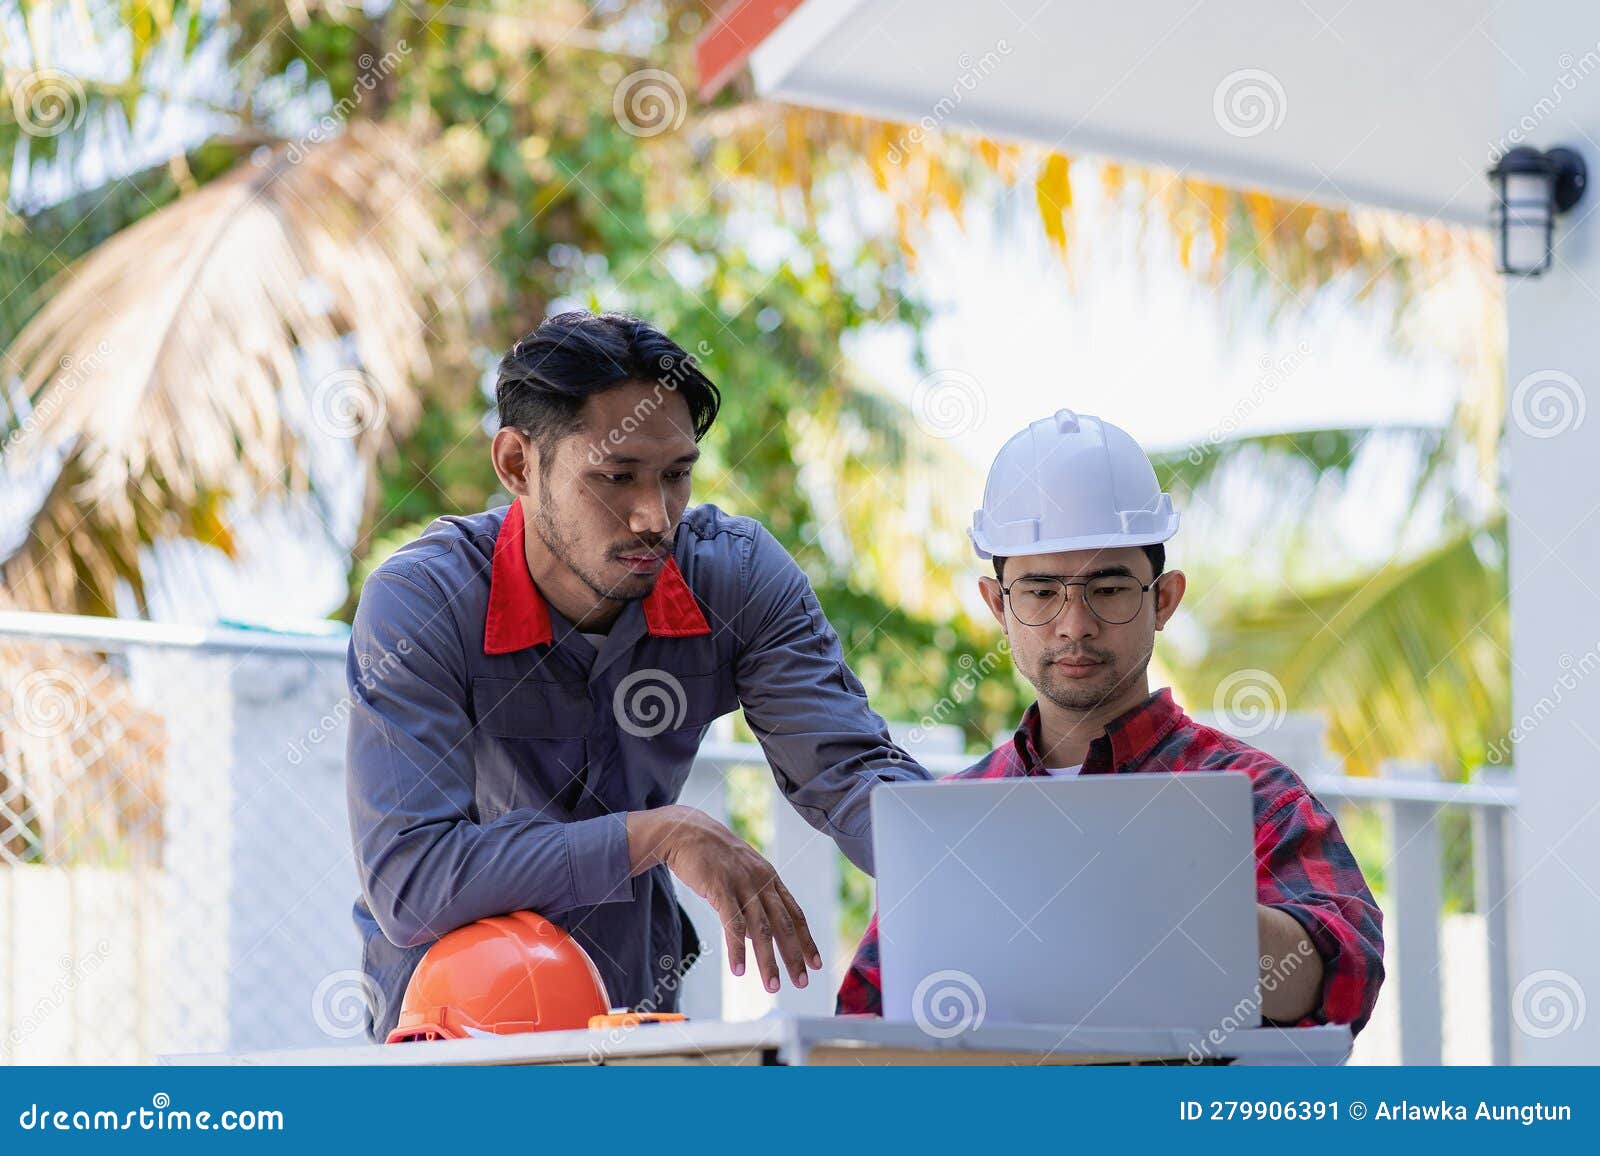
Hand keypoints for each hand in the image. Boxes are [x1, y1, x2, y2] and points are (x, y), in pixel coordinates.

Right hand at [627, 805, 822, 992]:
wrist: (686, 831)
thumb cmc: (712, 857)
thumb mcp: (740, 875)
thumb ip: (751, 903)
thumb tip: (753, 938)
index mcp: (769, 879)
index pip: (794, 914)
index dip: (806, 940)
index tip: (816, 963)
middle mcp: (761, 882)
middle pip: (784, 925)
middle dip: (794, 956)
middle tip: (802, 982)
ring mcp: (742, 885)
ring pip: (761, 930)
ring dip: (768, 961)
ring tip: (773, 986)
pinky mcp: (720, 888)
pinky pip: (732, 924)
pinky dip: (736, 950)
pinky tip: (739, 970)